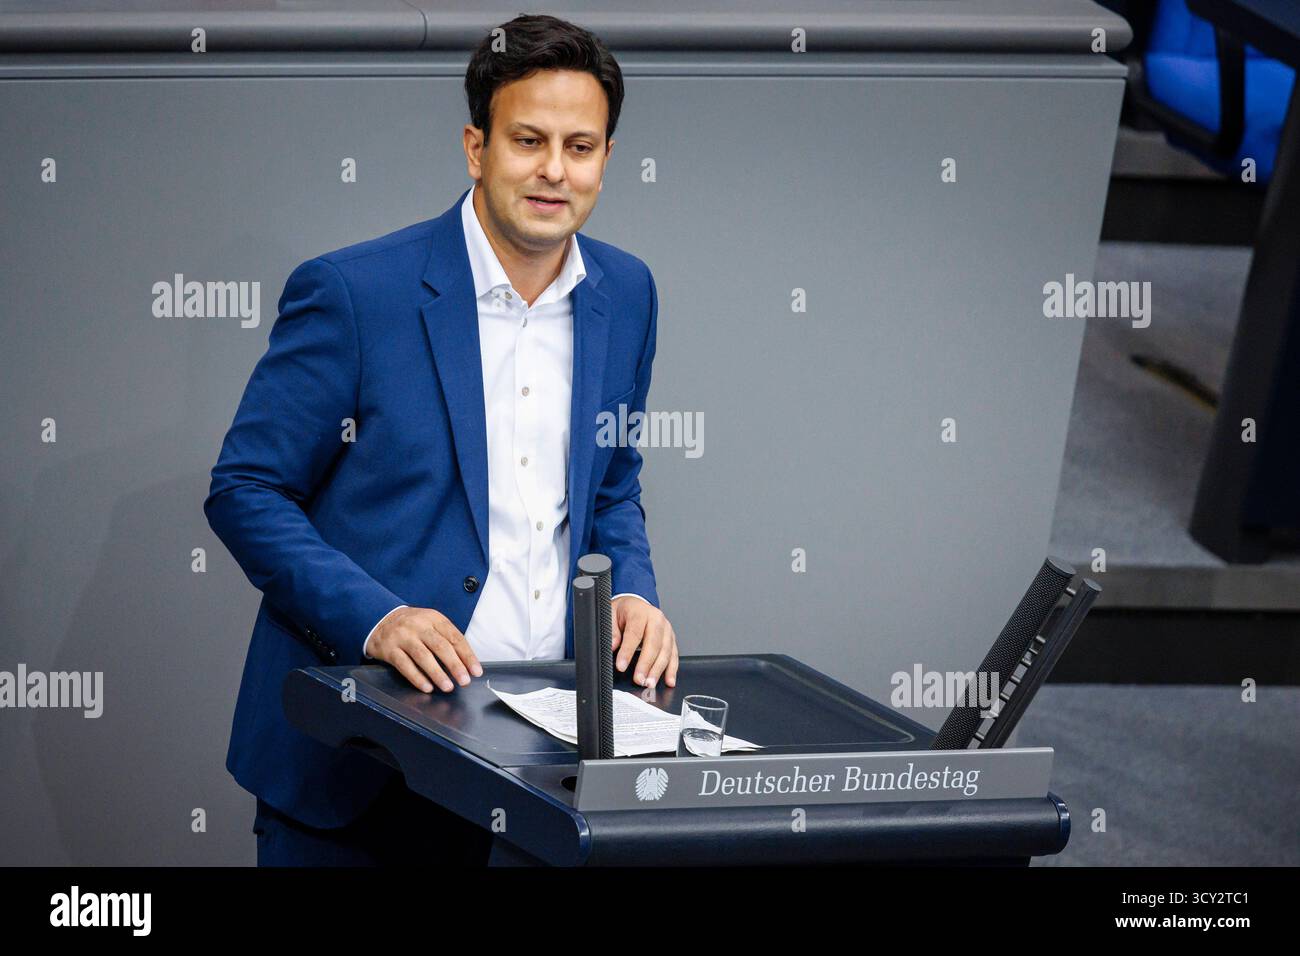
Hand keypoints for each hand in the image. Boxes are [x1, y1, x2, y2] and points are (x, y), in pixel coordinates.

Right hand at [368, 606, 482, 692]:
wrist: (379, 618)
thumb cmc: (412, 626)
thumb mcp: (430, 623)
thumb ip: (445, 638)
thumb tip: (465, 663)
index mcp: (434, 618)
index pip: (455, 637)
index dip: (467, 655)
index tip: (476, 671)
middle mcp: (419, 626)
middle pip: (441, 646)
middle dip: (455, 665)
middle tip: (465, 681)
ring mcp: (403, 637)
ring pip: (423, 656)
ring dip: (437, 674)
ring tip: (448, 687)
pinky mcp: (389, 649)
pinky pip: (404, 665)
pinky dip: (417, 678)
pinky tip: (427, 687)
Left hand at [611, 597, 677, 688]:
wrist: (635, 604)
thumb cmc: (624, 610)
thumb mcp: (611, 614)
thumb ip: (612, 630)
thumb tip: (613, 645)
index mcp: (640, 612)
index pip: (635, 633)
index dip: (628, 651)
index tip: (621, 666)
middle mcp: (657, 619)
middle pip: (654, 644)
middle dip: (646, 664)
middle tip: (639, 679)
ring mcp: (666, 629)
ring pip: (666, 651)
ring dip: (658, 670)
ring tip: (650, 683)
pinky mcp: (671, 638)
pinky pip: (674, 655)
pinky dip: (672, 669)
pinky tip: (669, 680)